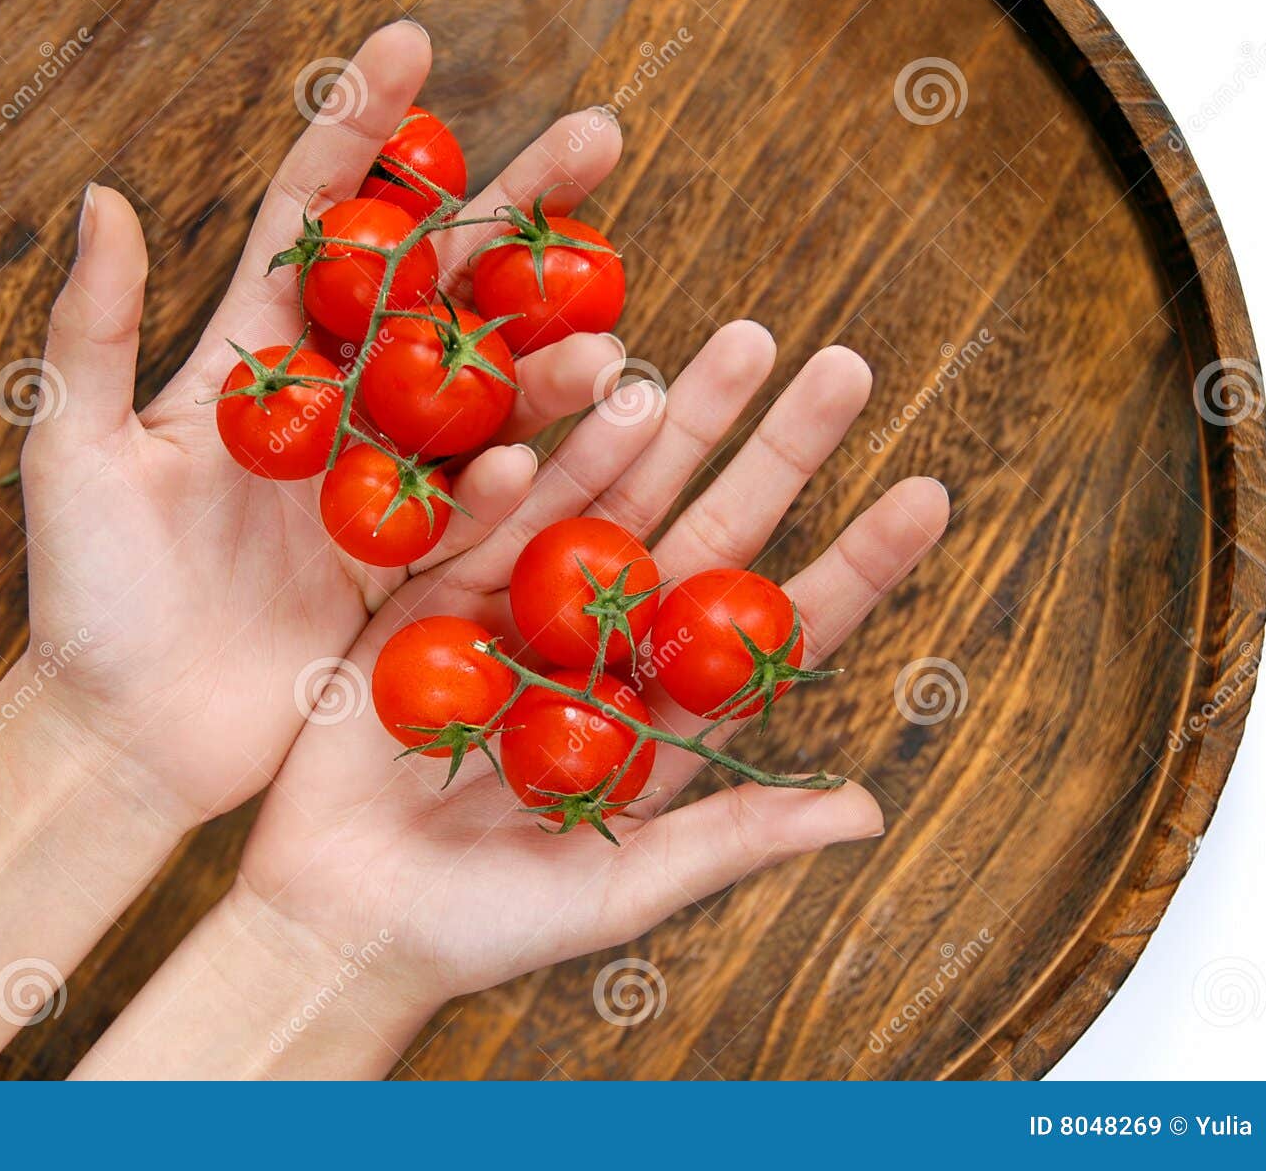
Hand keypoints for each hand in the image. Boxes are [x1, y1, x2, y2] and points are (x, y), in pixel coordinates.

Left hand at [18, 22, 626, 824]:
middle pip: (436, 289)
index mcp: (249, 360)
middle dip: (513, 212)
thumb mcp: (73, 453)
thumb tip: (101, 195)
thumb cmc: (86, 594)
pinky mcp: (405, 569)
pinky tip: (565, 449)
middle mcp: (330, 410)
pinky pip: (474, 517)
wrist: (126, 734)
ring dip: (544, 361)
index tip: (414, 43)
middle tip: (598, 139)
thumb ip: (91, 332)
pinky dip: (515, 484)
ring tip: (609, 324)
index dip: (363, 132)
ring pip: (480, 403)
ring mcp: (377, 488)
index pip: (315, 220)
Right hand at [233, 325, 947, 1022]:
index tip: (927, 493)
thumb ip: (728, 839)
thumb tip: (868, 811)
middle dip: (775, 450)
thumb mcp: (616, 887)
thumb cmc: (482, 924)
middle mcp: (603, 651)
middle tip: (843, 364)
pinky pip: (495, 516)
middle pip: (709, 535)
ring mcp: (520, 613)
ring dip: (673, 419)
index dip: (852, 564)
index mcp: (663, 720)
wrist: (337, 917)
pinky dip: (545, 460)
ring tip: (741, 341)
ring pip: (612, 499)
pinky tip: (599, 396)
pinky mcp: (437, 593)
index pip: (776, 633)